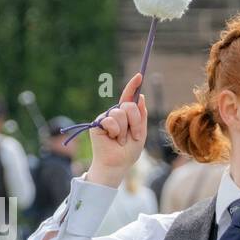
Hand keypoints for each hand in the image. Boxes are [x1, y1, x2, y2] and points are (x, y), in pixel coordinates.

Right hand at [85, 72, 147, 187]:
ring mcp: (106, 117)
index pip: (129, 98)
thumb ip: (141, 116)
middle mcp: (116, 114)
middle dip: (135, 122)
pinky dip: (115, 132)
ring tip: (121, 140)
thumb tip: (140, 97)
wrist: (116, 164)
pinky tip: (112, 139)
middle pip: (129, 105)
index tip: (139, 75)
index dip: (133, 86)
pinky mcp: (98, 123)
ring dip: (125, 130)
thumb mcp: (140, 134)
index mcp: (127, 116)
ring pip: (120, 113)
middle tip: (134, 136)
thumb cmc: (128, 152)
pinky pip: (110, 120)